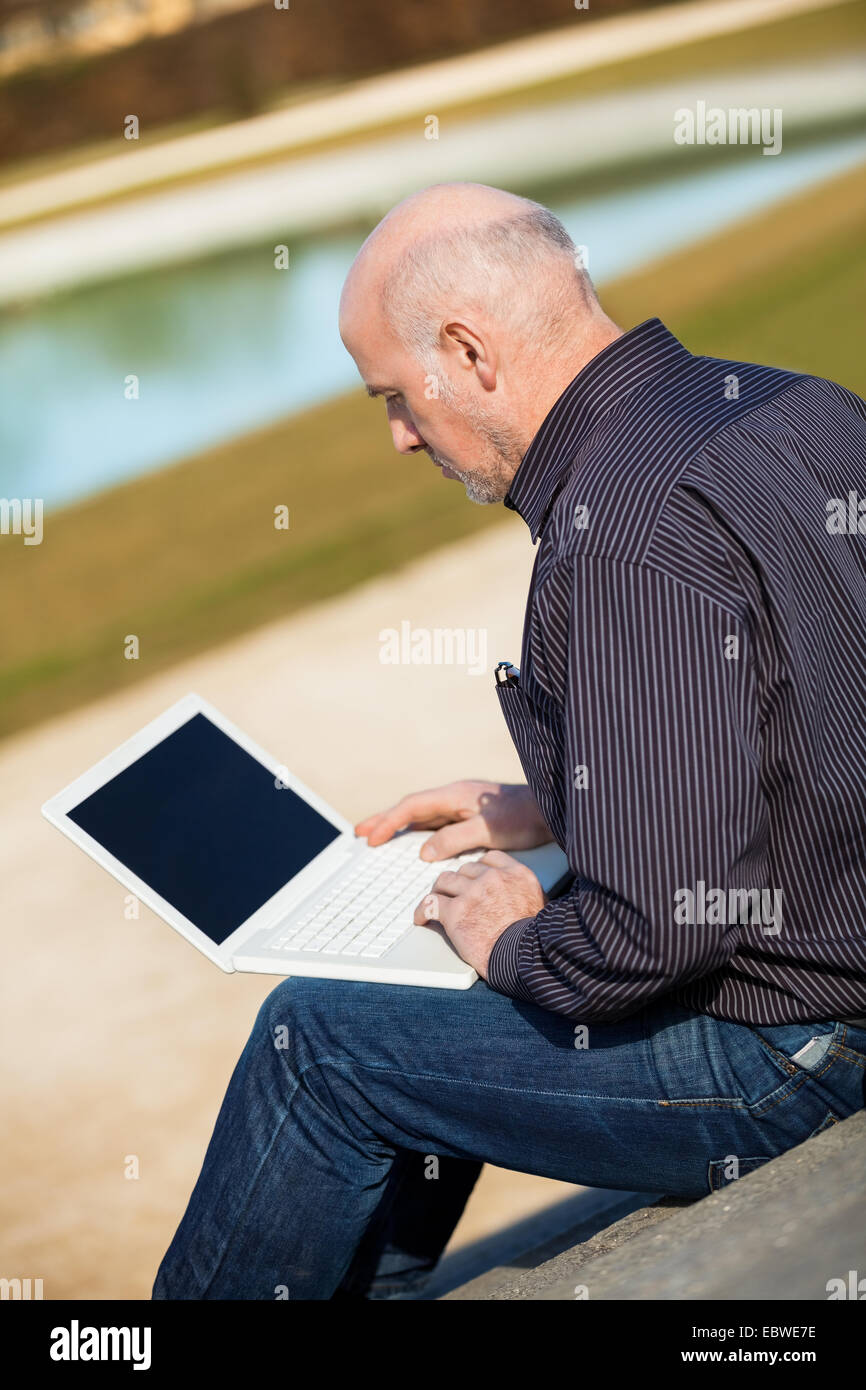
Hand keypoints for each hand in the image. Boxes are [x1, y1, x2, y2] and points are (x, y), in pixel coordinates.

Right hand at [354, 779, 551, 860]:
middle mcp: (455, 797)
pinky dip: (417, 831)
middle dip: (384, 820)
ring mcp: (461, 807)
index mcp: (456, 795)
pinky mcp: (469, 817)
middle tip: (359, 833)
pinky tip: (413, 841)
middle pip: (411, 809)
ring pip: (422, 816)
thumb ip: (455, 839)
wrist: (551, 811)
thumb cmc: (524, 817)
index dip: (389, 821)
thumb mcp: (489, 830)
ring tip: (376, 836)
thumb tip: (423, 852)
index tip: (371, 837)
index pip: (412, 806)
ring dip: (398, 826)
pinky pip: (435, 824)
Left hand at [412, 849, 544, 977]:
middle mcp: (494, 877)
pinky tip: (421, 919)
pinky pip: (430, 903)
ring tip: (436, 904)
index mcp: (517, 874)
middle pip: (465, 869)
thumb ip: (523, 892)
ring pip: (445, 881)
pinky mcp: (455, 911)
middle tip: (452, 895)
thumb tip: (516, 895)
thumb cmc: (535, 941)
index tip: (472, 879)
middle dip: (458, 882)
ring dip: (439, 892)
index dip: (477, 869)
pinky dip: (422, 911)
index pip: (489, 858)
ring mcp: (473, 892)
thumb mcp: (539, 905)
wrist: (525, 958)